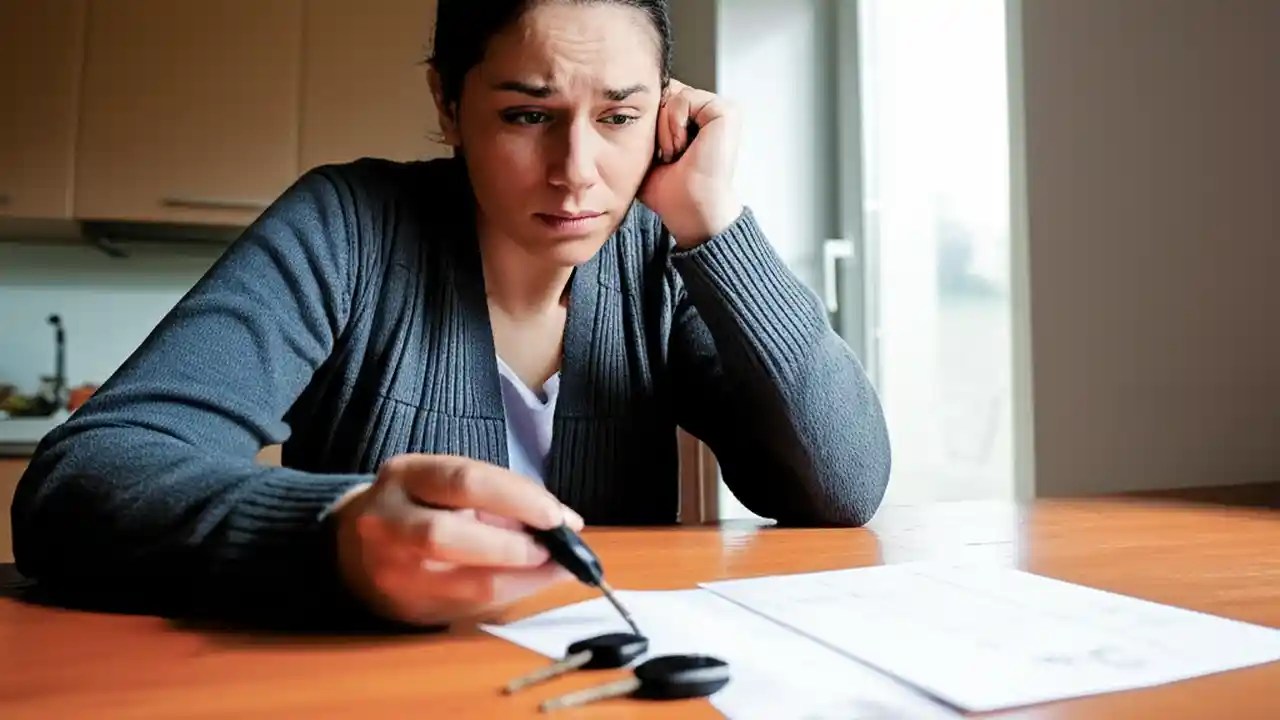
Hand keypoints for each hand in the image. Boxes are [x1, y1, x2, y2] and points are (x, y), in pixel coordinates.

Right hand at [333, 454, 583, 626]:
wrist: (355, 547)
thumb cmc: (419, 505)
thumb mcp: (447, 483)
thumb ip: (499, 496)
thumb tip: (562, 522)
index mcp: (405, 476)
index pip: (463, 482)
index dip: (517, 498)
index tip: (557, 514)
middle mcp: (388, 522)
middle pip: (447, 536)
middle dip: (513, 546)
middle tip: (553, 548)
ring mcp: (392, 570)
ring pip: (464, 583)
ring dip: (523, 578)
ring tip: (554, 567)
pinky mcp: (408, 607)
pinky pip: (472, 607)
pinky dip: (512, 595)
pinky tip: (532, 583)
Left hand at [638, 79, 743, 247]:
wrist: (689, 212)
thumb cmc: (670, 191)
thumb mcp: (644, 152)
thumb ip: (639, 123)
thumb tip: (616, 103)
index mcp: (694, 119)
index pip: (660, 96)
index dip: (648, 120)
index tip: (658, 154)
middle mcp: (708, 111)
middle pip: (664, 91)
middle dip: (655, 124)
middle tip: (667, 156)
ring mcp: (719, 109)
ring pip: (672, 95)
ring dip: (664, 129)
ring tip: (675, 154)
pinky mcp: (725, 111)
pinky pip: (684, 98)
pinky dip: (674, 124)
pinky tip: (682, 148)